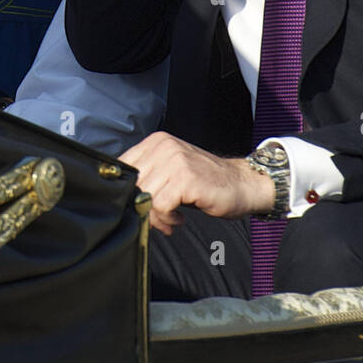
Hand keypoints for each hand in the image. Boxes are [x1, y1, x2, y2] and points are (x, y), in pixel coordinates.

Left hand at [119, 131, 274, 233]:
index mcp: (157, 142)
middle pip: (132, 185)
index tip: (139, 206)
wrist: (241, 183)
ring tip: (170, 220)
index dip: (126, 193)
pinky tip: (178, 221)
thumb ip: (148, 176)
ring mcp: (175, 160)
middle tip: (157, 219)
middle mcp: (164, 146)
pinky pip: (160, 207)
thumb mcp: (171, 171)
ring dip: (154, 217)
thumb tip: (121, 197)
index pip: (123, 167)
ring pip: (144, 197)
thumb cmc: (205, 182)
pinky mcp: (186, 178)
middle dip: (141, 208)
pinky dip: (166, 220)